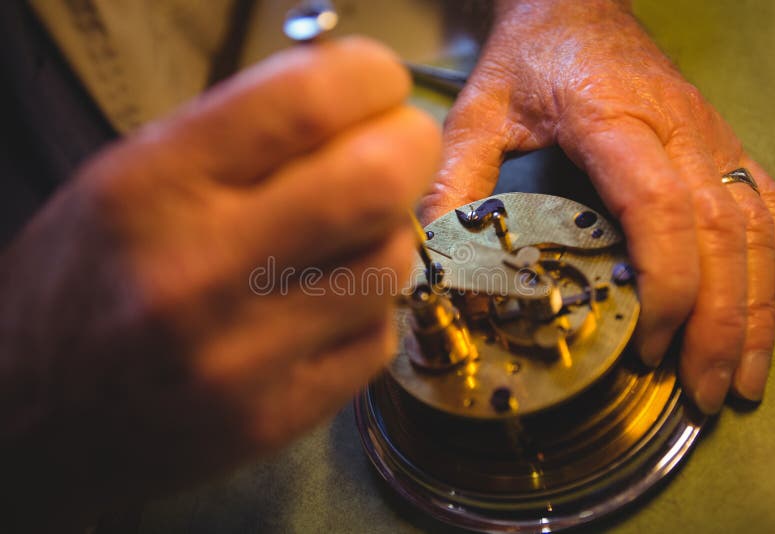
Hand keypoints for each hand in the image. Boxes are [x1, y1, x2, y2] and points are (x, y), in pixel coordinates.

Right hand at [0, 37, 439, 525]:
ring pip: (390, 263)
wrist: (26, 424)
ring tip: (345, 238)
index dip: (371, 78)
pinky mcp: (278, 416)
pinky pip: (376, 338)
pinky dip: (365, 309)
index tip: (381, 85)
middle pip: (376, 181)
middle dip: (409, 148)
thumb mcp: (127, 183)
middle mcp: (197, 274)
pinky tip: (322, 307)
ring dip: (385, 234)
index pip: (305, 101)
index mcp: (151, 191)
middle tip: (398, 150)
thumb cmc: (79, 290)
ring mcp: (243, 358)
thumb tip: (354, 100)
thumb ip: (238, 135)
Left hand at [420, 0, 774, 413]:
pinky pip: (771, 202)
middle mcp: (678, 132)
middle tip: (702, 390)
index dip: (667, 282)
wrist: (576, 5)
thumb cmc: (530, 57)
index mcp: (615, 121)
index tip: (653, 342)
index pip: (660, 208)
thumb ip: (458, 176)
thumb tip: (436, 254)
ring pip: (753, 229)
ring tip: (741, 377)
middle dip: (718, 322)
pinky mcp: (720, 147)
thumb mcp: (480, 109)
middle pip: (718, 233)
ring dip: (754, 308)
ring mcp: (709, 139)